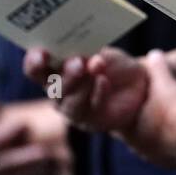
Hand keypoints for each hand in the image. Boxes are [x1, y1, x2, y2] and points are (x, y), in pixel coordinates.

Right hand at [24, 47, 175, 166]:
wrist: (141, 85)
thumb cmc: (115, 66)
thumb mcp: (103, 53)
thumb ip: (89, 53)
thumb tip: (83, 53)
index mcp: (55, 71)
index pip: (35, 68)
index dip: (35, 60)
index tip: (43, 53)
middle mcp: (59, 92)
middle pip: (51, 84)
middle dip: (63, 72)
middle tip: (77, 60)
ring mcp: (73, 108)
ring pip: (68, 100)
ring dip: (80, 83)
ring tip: (95, 66)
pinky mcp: (91, 121)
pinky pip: (90, 108)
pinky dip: (97, 93)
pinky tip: (104, 81)